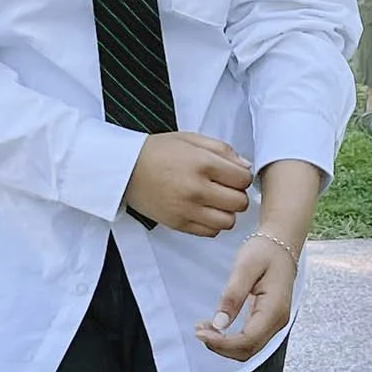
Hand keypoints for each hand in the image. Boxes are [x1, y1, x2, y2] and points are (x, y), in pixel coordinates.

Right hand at [125, 131, 252, 236]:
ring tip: (215, 201)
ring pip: (228, 222)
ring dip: (226, 212)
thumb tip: (246, 166)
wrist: (126, 169)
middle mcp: (197, 189)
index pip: (243, 179)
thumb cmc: (158, 151)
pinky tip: (203, 211)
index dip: (241, 176)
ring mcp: (187, 209)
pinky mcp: (178, 224)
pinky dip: (212, 224)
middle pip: (239, 203)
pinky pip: (210, 232)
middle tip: (225, 188)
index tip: (232, 174)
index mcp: (203, 163)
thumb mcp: (192, 139)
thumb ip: (223, 150)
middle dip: (237, 195)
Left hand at [197, 235, 295, 358]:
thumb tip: (219, 324)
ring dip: (224, 344)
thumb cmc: (264, 251)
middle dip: (221, 346)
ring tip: (203, 328)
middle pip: (248, 350)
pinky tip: (215, 327)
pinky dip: (230, 339)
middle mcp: (278, 321)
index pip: (248, 340)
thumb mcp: (245, 267)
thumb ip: (232, 296)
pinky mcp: (268, 320)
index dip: (222, 343)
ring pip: (248, 348)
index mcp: (274, 309)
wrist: (281, 243)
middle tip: (198, 330)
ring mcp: (274, 322)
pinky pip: (249, 339)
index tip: (200, 332)